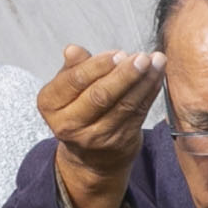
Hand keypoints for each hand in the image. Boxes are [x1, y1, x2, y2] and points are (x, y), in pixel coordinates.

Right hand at [40, 45, 165, 207]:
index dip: (98, 65)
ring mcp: (96, 137)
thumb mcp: (66, 89)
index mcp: (50, 105)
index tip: (118, 53)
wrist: (90, 157)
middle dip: (125, 74)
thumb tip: (73, 50)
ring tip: (156, 61)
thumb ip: (72, 68)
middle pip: (101, 95)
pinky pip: (138, 113)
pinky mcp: (120, 142)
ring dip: (144, 81)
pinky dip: (150, 92)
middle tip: (142, 57)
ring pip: (124, 105)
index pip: (75, 81)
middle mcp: (70, 124)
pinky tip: (157, 75)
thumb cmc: (78, 109)